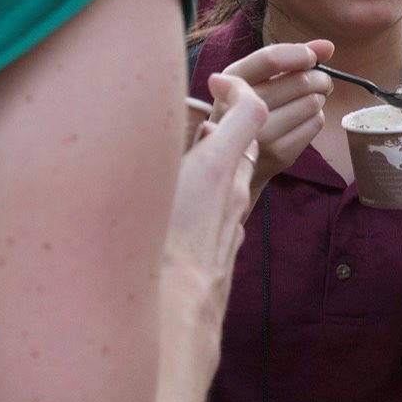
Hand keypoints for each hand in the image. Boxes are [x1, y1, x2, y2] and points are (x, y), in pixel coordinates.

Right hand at [170, 74, 271, 321]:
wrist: (176, 319)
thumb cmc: (154, 255)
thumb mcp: (152, 186)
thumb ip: (159, 149)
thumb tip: (157, 123)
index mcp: (214, 169)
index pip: (248, 109)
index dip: (237, 88)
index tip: (219, 82)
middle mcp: (233, 191)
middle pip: (237, 144)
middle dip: (217, 129)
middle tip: (188, 126)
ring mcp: (234, 221)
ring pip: (229, 178)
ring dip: (211, 166)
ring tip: (176, 167)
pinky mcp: (228, 247)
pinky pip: (222, 210)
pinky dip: (207, 199)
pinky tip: (179, 210)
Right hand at [206, 40, 330, 199]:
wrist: (232, 160)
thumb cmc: (246, 109)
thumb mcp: (254, 79)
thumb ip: (289, 56)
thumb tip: (328, 46)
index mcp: (231, 81)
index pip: (270, 59)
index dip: (298, 54)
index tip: (311, 57)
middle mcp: (242, 109)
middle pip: (300, 82)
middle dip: (320, 77)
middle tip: (321, 80)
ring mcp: (261, 135)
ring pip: (313, 103)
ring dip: (318, 97)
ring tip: (309, 99)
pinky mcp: (280, 155)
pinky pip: (316, 124)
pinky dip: (316, 117)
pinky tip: (302, 119)